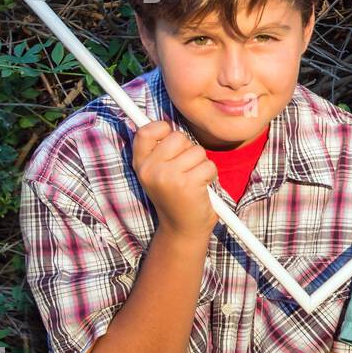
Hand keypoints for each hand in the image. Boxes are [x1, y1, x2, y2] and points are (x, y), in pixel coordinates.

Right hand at [131, 120, 218, 240]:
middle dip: (189, 150)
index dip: (162, 128)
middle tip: (185, 171)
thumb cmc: (175, 197)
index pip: (145, 131)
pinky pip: (209, 165)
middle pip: (178, 137)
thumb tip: (165, 123)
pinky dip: (211, 176)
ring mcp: (167, 176)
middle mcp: (150, 169)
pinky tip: (201, 189)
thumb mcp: (158, 173)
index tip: (169, 137)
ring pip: (197, 151)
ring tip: (193, 182)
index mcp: (140, 164)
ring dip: (201, 165)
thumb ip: (159, 150)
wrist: (181, 229)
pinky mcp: (187, 184)